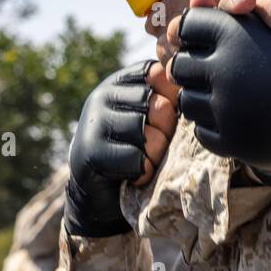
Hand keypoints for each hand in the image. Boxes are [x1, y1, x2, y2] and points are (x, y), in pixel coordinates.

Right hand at [64, 61, 177, 237]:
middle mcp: (101, 96)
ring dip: (154, 153)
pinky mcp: (89, 152)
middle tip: (157, 147)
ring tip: (145, 161)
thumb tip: (181, 80)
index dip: (172, 98)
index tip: (169, 116)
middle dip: (165, 130)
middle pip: (156, 104)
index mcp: (119, 82)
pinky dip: (141, 171)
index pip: (157, 74)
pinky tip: (132, 176)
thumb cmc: (136, 151)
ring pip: (145, 131)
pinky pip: (133, 158)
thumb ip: (167, 96)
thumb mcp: (154, 119)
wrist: (101, 196)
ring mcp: (93, 123)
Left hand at [171, 0, 270, 175]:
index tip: (214, 37)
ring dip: (204, 95)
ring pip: (190, 99)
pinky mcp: (228, 141)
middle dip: (199, 64)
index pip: (191, 25)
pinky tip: (236, 119)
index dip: (203, 28)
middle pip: (183, 64)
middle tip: (219, 69)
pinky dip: (216, 125)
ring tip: (227, 95)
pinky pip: (204, 130)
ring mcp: (220, 108)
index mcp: (231, 32)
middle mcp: (218, 69)